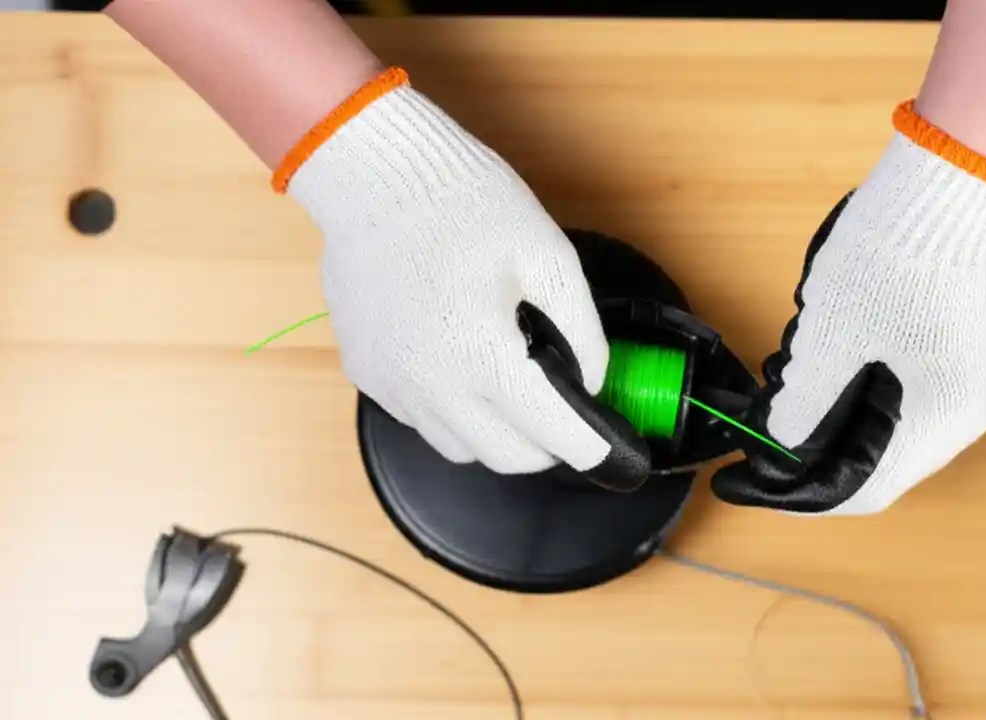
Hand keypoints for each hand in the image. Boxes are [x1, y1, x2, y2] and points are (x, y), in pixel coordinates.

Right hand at [283, 70, 647, 488]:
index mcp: (486, 356)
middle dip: (545, 445)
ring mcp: (392, 383)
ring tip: (510, 387)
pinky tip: (459, 363)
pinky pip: (417, 418)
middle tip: (562, 413)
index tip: (610, 452)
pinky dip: (449, 410)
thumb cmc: (468, 205)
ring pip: (458, 447)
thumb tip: (591, 381)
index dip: (591, 449)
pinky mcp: (365, 372)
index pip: (551, 435)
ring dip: (494, 434)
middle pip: (505, 458)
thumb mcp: (551, 258)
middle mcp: (433, 385)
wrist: (377, 174)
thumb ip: (582, 330)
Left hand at [712, 103, 985, 513]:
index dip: (797, 495)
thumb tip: (776, 443)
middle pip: (875, 462)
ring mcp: (964, 380)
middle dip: (808, 451)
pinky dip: (849, 392)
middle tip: (753, 436)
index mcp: (942, 420)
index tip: (744, 482)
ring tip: (775, 392)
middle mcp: (964, 412)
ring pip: (883, 428)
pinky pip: (895, 396)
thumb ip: (801, 404)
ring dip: (826, 418)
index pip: (864, 489)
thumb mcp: (829, 341)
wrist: (942, 183)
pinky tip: (811, 368)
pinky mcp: (954, 352)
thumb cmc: (888, 262)